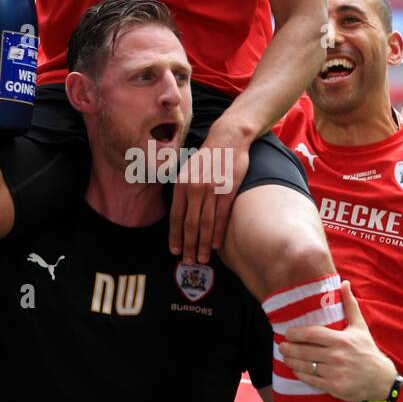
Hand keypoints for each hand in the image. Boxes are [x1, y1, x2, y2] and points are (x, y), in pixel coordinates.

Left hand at [169, 121, 249, 264]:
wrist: (228, 139)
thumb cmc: (207, 157)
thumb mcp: (187, 170)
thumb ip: (182, 190)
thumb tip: (178, 214)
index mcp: (181, 184)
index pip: (175, 217)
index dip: (174, 236)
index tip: (174, 251)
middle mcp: (194, 188)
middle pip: (190, 224)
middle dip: (188, 246)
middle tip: (188, 262)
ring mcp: (212, 190)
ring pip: (206, 224)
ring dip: (203, 244)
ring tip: (202, 258)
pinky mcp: (228, 191)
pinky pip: (222, 217)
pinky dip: (218, 233)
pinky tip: (216, 245)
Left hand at [278, 281, 396, 401]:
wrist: (380, 380)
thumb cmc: (367, 351)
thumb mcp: (360, 327)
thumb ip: (350, 305)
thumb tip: (344, 283)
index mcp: (341, 340)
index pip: (313, 334)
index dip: (297, 333)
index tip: (288, 333)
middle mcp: (337, 356)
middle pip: (305, 350)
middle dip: (289, 348)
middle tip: (281, 345)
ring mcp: (334, 372)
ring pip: (306, 366)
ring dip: (292, 361)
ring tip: (285, 357)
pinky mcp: (333, 387)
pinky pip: (311, 380)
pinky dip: (300, 374)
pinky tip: (296, 369)